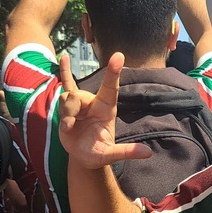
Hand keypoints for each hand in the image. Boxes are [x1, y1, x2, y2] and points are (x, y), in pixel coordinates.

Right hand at [57, 52, 151, 168]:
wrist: (82, 156)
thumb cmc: (97, 154)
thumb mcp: (110, 154)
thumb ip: (127, 152)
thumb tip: (147, 153)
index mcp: (106, 110)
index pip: (111, 88)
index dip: (113, 73)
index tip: (118, 56)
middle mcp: (94, 103)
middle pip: (77, 95)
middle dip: (70, 111)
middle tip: (69, 127)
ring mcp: (82, 103)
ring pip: (66, 97)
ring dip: (63, 114)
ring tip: (68, 128)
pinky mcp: (69, 106)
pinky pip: (67, 85)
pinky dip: (64, 71)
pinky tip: (64, 58)